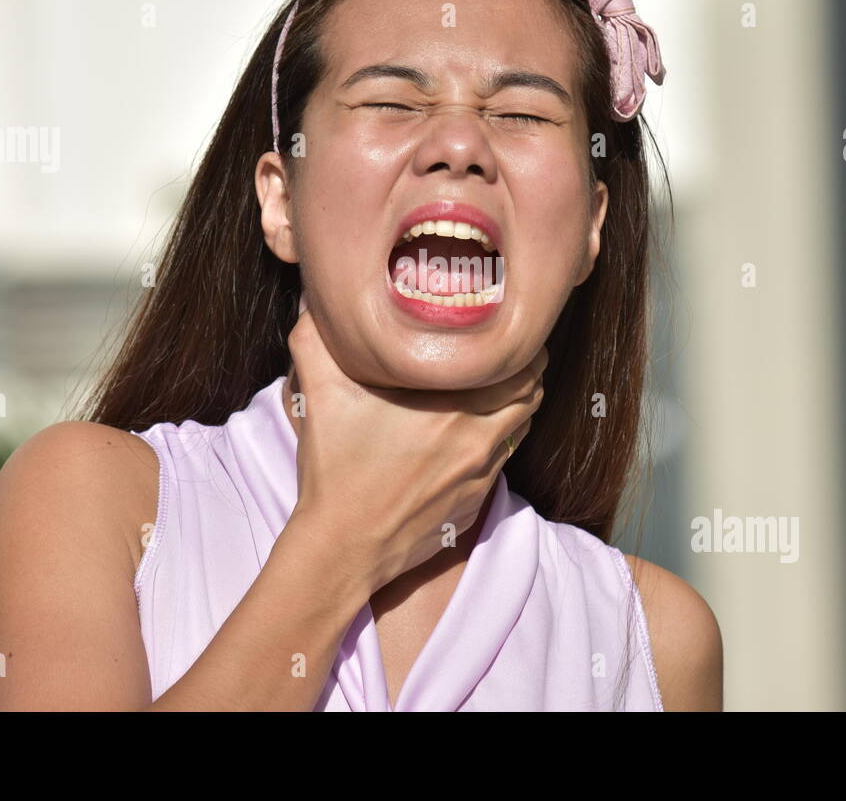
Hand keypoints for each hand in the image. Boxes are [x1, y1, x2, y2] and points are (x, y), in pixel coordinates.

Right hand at [283, 299, 546, 592]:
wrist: (343, 546)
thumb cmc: (334, 468)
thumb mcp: (317, 393)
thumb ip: (315, 336)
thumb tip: (313, 299)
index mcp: (449, 406)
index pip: (518, 364)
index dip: (517, 343)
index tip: (500, 328)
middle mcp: (476, 438)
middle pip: (531, 391)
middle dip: (525, 367)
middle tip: (505, 351)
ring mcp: (481, 474)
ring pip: (523, 424)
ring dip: (518, 401)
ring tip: (497, 384)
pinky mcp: (476, 501)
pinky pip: (505, 458)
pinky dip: (501, 436)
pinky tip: (475, 427)